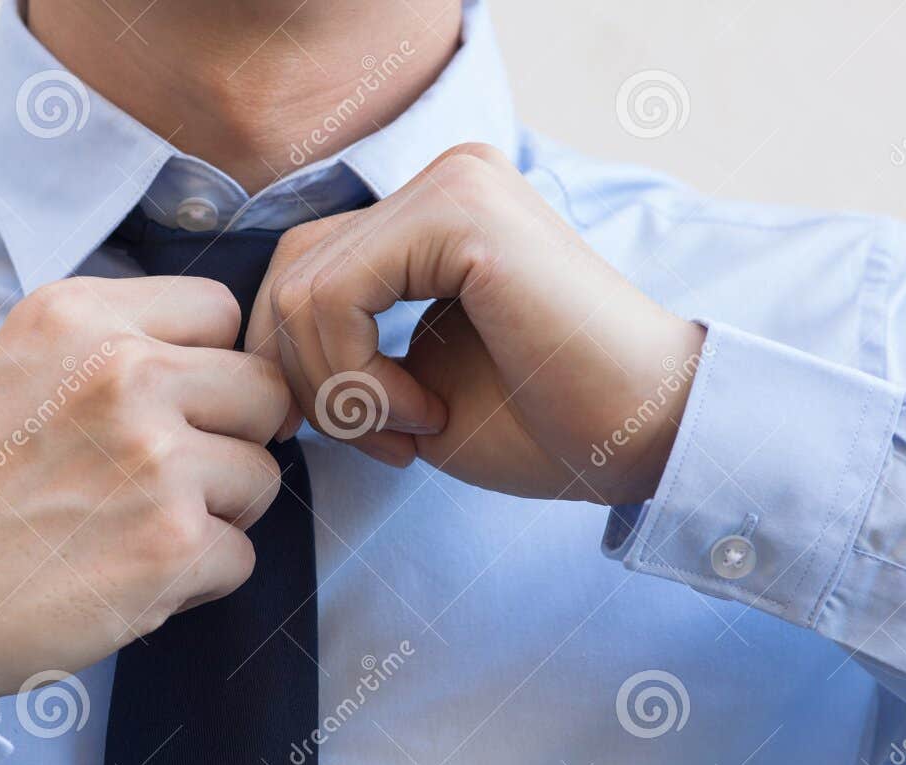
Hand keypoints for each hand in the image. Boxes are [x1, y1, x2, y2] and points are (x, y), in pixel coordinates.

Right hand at [0, 277, 290, 703]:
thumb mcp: (17, 369)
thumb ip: (116, 348)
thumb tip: (232, 366)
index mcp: (80, 317)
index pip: (220, 312)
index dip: (208, 367)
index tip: (171, 409)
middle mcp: (124, 373)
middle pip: (262, 392)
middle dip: (229, 441)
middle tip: (163, 482)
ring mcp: (156, 460)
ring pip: (261, 479)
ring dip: (214, 516)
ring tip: (130, 532)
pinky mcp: (173, 545)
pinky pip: (240, 556)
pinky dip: (195, 581)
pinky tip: (124, 578)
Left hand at [246, 144, 705, 504]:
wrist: (647, 438)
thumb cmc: (544, 425)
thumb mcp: (410, 388)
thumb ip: (342, 351)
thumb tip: (259, 349)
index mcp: (430, 218)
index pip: (300, 271)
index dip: (298, 366)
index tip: (352, 434)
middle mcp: (439, 181)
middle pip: (288, 273)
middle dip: (307, 379)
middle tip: (380, 441)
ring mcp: (450, 185)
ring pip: (300, 289)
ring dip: (338, 390)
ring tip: (411, 430)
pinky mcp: (458, 212)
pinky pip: (333, 296)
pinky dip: (357, 376)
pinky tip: (424, 412)